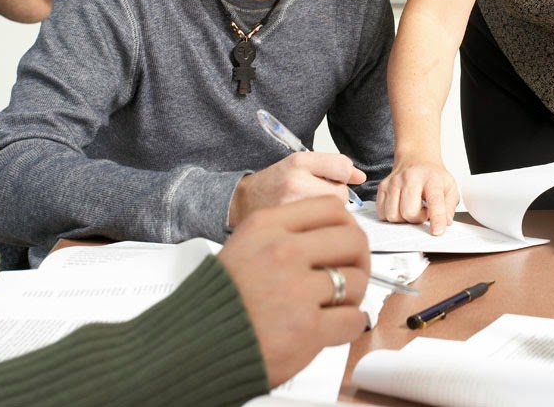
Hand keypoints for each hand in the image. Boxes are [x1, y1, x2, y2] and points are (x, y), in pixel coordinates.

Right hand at [218, 196, 369, 386]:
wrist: (193, 346)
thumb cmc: (218, 300)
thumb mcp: (245, 245)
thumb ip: (285, 233)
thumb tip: (333, 233)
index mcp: (267, 226)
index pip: (331, 208)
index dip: (347, 224)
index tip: (347, 239)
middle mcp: (282, 252)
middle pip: (353, 239)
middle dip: (359, 258)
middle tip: (352, 271)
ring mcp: (296, 290)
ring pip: (356, 280)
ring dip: (353, 294)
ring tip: (336, 303)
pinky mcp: (307, 328)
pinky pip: (353, 318)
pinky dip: (350, 324)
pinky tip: (335, 324)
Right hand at [229, 152, 365, 225]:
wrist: (242, 202)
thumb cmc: (273, 183)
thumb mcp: (300, 164)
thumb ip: (332, 166)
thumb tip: (360, 177)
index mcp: (298, 162)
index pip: (342, 166)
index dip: (343, 175)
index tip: (337, 179)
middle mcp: (295, 182)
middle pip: (341, 194)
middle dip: (336, 197)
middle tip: (317, 198)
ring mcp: (292, 206)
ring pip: (333, 214)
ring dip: (328, 214)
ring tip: (310, 212)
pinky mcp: (289, 228)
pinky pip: (322, 228)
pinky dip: (320, 228)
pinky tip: (305, 224)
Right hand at [375, 158, 458, 235]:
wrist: (417, 159)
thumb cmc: (432, 175)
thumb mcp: (449, 187)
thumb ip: (450, 206)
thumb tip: (446, 222)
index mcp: (431, 178)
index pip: (435, 201)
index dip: (436, 219)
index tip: (437, 231)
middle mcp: (410, 178)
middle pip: (409, 212)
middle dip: (417, 219)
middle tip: (423, 212)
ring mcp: (394, 181)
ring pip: (393, 215)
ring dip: (403, 219)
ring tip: (412, 209)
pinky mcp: (383, 186)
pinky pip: (382, 212)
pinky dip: (391, 215)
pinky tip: (401, 207)